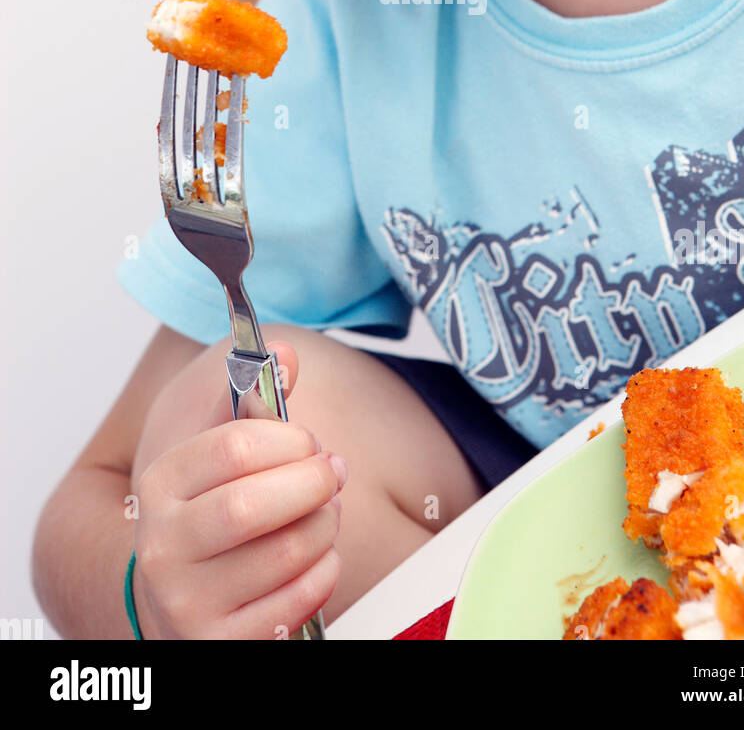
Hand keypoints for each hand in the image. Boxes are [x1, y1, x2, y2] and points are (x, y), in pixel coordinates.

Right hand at [132, 340, 344, 638]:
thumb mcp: (220, 454)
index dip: (290, 440)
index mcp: (160, 485)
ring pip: (287, 552)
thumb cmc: (214, 513)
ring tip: (325, 514)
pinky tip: (316, 558)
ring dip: (325, 526)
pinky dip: (325, 571)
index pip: (234, 446)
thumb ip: (252, 401)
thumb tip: (284, 351)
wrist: (182, 599)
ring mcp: (186, 602)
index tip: (309, 442)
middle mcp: (162, 547)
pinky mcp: (220, 642)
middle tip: (332, 474)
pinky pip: (300, 598)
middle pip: (254, 505)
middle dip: (313, 483)